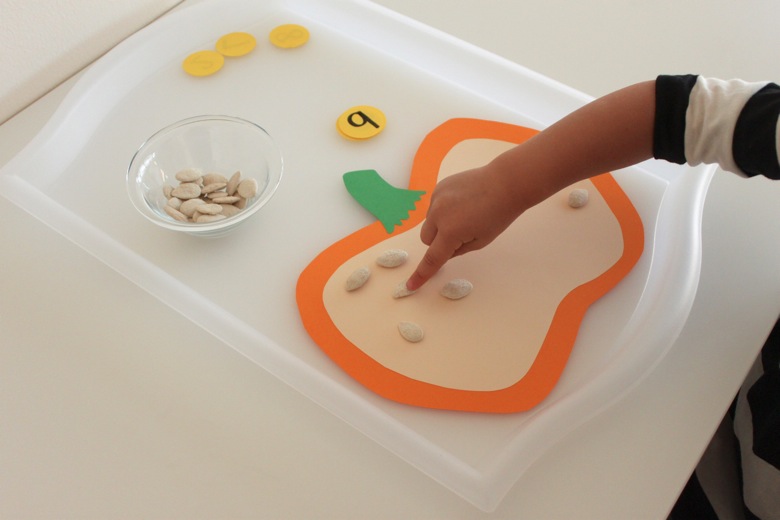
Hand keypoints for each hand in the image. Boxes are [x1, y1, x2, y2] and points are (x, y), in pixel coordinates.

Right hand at [405, 164, 524, 289]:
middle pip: (426, 239)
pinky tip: (461, 203)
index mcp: (450, 232)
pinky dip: (443, 210)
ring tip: (464, 214)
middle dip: (437, 242)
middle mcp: (438, 214)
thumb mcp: (480, 241)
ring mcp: (436, 198)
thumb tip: (442, 251)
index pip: (432, 258)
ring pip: (429, 222)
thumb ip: (457, 250)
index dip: (421, 274)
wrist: (505, 183)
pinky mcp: (438, 188)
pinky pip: (434, 207)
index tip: (411, 285)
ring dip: (440, 225)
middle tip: (460, 235)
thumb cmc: (498, 216)